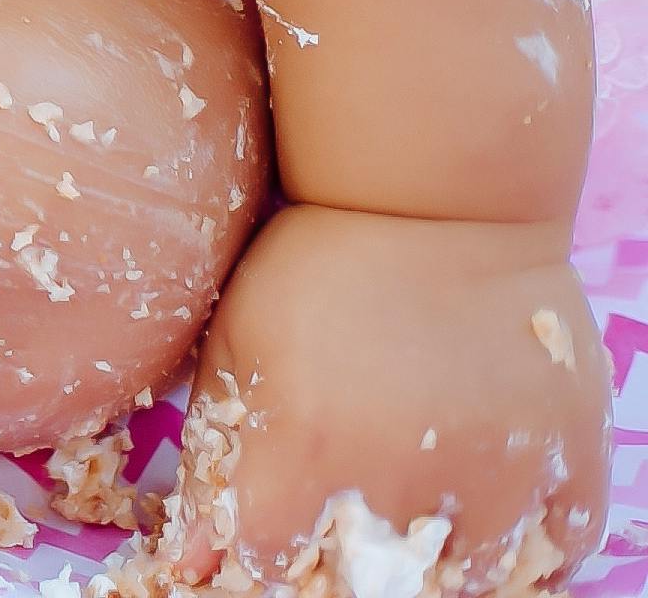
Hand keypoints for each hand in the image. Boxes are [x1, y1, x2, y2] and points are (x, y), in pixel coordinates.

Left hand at [180, 205, 608, 587]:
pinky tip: (495, 525)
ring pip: (469, 583)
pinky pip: (564, 545)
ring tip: (416, 524)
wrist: (435, 195)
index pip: (270, 567)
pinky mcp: (567, 451)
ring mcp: (496, 471)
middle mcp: (400, 477)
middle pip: (372, 589)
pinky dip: (531, 552)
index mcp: (304, 450)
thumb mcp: (236, 346)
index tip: (269, 537)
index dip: (264, 558)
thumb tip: (187, 560)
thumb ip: (215, 456)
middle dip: (350, 573)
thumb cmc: (314, 264)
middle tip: (346, 531)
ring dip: (437, 568)